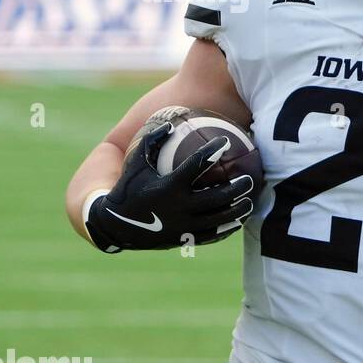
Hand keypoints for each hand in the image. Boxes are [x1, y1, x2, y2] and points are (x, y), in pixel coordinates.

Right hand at [84, 123, 255, 252]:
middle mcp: (178, 207)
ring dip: (237, 210)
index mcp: (168, 187)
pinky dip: (226, 228)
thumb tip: (170, 122)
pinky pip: (211, 234)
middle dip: (236, 187)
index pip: (196, 165)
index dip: (212, 151)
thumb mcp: (135, 163)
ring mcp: (183, 226)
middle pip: (217, 196)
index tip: (224, 141)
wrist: (114, 225)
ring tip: (249, 202)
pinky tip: (237, 221)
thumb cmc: (127, 188)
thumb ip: (151, 141)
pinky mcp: (184, 239)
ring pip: (219, 218)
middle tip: (248, 179)